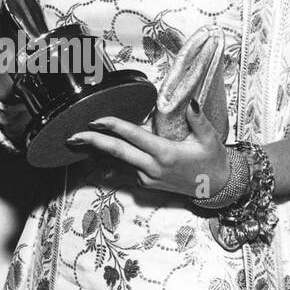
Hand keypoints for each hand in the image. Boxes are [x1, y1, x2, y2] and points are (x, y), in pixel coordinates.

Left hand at [64, 101, 228, 197]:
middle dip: (93, 143)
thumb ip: (198, 120)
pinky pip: (123, 170)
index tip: (96, 119)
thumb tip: (190, 102)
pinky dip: (108, 163)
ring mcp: (147, 178)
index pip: (134, 136)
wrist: (218, 188)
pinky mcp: (146, 184)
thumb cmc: (212, 160)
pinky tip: (92, 159)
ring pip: (118, 162)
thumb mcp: (209, 139)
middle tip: (72, 136)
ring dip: (97, 153)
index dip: (113, 126)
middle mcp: (153, 168)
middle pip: (117, 152)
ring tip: (76, 144)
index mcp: (166, 154)